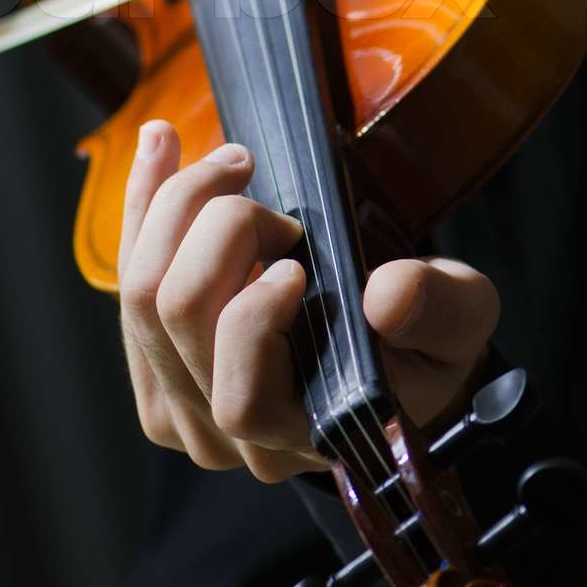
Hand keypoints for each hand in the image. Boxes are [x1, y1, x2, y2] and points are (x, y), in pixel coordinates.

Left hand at [118, 121, 500, 481]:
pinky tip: (161, 148)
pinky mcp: (153, 370)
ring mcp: (181, 409)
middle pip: (178, 320)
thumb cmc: (425, 337)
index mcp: (305, 434)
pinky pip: (125, 281)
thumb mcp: (461, 316)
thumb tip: (385, 294)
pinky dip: (140, 207)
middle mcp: (231, 438)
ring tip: (224, 159)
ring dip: (170, 205)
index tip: (297, 250)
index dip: (254, 313)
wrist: (391, 351)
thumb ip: (438, 307)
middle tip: (257, 174)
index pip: (242, 395)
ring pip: (138, 296)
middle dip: (214, 224)